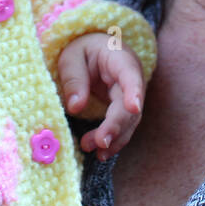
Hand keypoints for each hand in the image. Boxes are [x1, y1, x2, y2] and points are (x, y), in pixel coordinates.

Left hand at [57, 32, 144, 161]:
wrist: (92, 51)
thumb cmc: (81, 50)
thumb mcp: (71, 57)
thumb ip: (74, 79)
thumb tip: (76, 107)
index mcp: (119, 57)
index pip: (130, 74)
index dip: (134, 91)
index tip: (134, 107)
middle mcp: (131, 78)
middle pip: (129, 104)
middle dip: (116, 125)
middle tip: (101, 142)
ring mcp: (130, 94)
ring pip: (129, 120)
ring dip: (114, 137)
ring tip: (94, 151)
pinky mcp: (124, 109)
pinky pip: (123, 127)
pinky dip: (114, 141)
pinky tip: (101, 154)